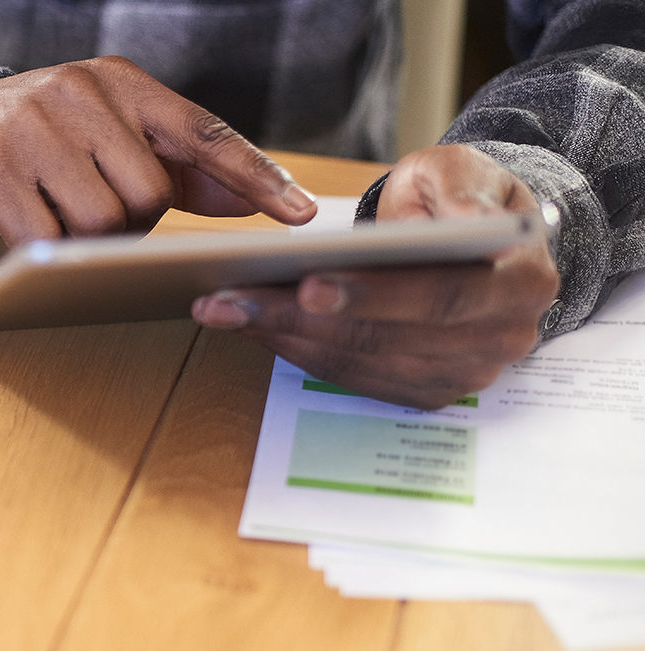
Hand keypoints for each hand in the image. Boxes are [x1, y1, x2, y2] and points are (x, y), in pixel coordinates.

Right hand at [0, 56, 316, 245]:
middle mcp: (76, 92)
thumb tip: (255, 201)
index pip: (201, 130)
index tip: (301, 212)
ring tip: (60, 221)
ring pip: (102, 220)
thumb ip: (180, 166)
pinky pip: (47, 238)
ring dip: (88, 241)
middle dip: (134, 222)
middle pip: (150, 193)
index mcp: (118, 81)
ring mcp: (29, 127)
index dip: (254, 174)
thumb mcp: (108, 136)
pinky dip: (45, 252)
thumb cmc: (40, 143)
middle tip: (99, 216)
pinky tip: (25, 229)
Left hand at [191, 144, 557, 408]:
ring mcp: (464, 372)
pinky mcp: (426, 389)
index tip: (307, 285)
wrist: (477, 237)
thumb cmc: (462, 198)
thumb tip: (447, 227)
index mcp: (522, 281)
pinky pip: (352, 378)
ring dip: (283, 338)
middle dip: (300, 320)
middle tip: (230, 299)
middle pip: (388, 338)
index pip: (443, 295)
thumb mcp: (461, 169)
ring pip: (361, 363)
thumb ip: (454, 191)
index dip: (373, 295)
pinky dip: (296, 352)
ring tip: (221, 308)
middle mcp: (501, 338)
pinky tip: (250, 324)